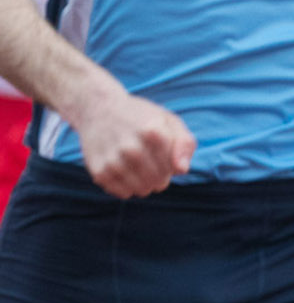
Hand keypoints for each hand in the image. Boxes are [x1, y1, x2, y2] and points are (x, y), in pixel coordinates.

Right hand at [74, 89, 195, 197]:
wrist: (99, 109)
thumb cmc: (141, 118)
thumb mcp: (169, 121)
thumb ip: (185, 144)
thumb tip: (182, 170)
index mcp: (153, 132)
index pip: (173, 167)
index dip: (172, 165)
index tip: (164, 155)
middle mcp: (131, 148)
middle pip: (158, 181)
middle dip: (161, 177)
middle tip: (154, 165)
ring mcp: (113, 161)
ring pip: (141, 190)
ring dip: (146, 185)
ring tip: (141, 170)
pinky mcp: (98, 171)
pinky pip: (122, 193)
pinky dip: (128, 187)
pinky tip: (126, 172)